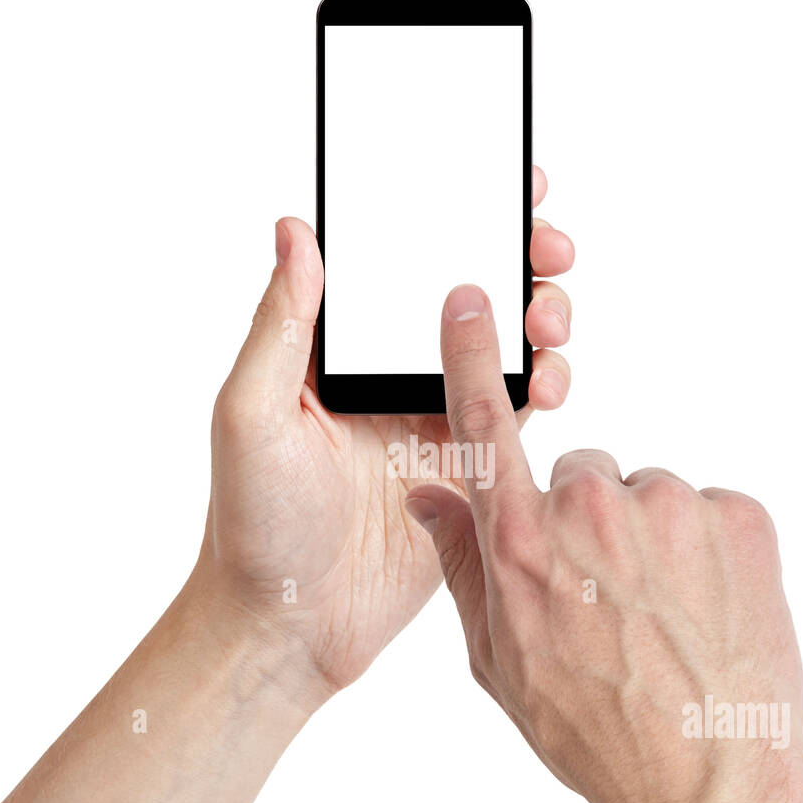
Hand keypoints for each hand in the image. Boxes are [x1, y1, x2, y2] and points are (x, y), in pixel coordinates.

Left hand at [192, 167, 573, 703]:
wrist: (291, 626)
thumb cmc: (251, 523)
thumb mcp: (251, 413)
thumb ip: (282, 323)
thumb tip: (297, 229)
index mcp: (337, 345)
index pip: (399, 255)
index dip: (448, 208)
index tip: (492, 176)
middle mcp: (390, 368)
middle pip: (468, 288)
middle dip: (517, 254)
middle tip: (546, 245)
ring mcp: (435, 415)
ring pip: (505, 342)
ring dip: (542, 316)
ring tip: (551, 320)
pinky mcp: (470, 466)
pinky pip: (518, 409)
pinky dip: (546, 383)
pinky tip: (548, 380)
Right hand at [404, 287, 802, 802]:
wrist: (703, 782)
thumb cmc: (593, 731)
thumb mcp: (498, 661)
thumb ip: (464, 566)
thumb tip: (434, 498)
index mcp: (522, 542)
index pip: (485, 426)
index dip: (473, 358)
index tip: (472, 299)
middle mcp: (593, 508)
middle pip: (583, 478)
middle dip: (588, 524)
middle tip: (607, 597)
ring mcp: (674, 508)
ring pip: (649, 499)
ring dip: (651, 540)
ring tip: (662, 616)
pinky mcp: (741, 516)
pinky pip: (709, 511)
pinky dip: (706, 549)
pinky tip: (703, 610)